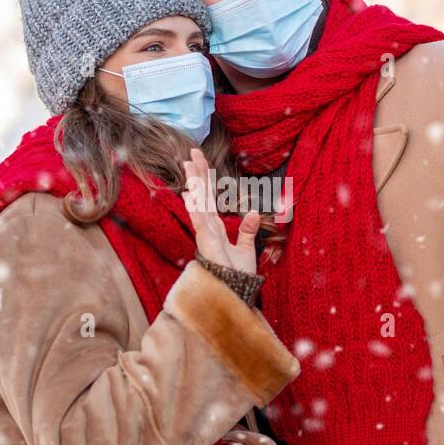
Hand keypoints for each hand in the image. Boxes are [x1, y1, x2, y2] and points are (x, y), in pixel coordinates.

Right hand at [183, 147, 259, 273]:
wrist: (235, 292)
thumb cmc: (237, 276)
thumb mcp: (246, 249)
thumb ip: (248, 231)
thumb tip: (254, 212)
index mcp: (215, 228)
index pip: (209, 198)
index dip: (205, 180)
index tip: (201, 163)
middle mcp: (207, 228)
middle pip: (202, 194)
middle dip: (198, 173)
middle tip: (193, 152)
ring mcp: (205, 233)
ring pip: (199, 202)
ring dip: (194, 182)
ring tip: (188, 162)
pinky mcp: (206, 241)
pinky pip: (200, 219)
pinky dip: (195, 205)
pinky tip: (190, 191)